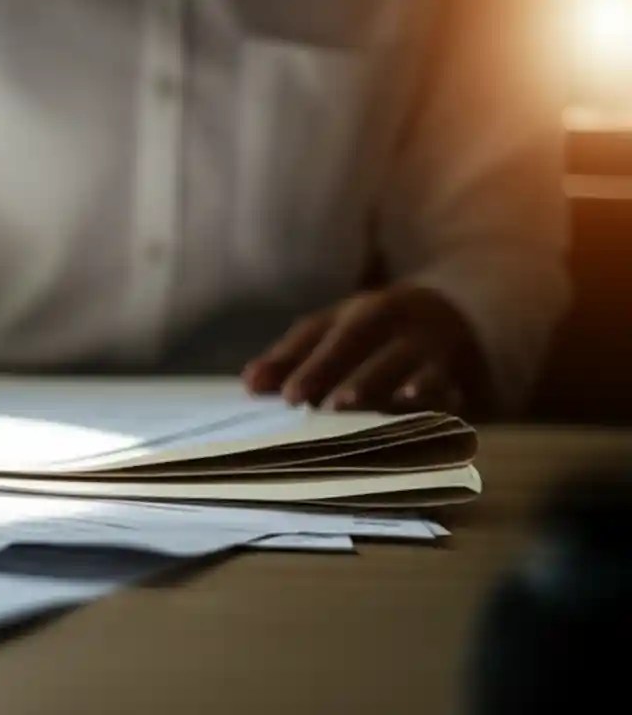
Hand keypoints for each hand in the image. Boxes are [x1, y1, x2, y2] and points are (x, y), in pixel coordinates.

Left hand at [241, 285, 486, 414]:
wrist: (464, 328)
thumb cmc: (384, 338)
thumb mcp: (342, 337)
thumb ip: (295, 359)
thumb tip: (250, 383)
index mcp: (361, 311)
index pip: (319, 331)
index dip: (291, 358)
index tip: (262, 390)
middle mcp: (395, 319)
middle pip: (356, 337)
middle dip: (324, 366)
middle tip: (295, 397)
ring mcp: (430, 342)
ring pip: (397, 359)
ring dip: (370, 380)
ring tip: (341, 403)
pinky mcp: (461, 371)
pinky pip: (443, 380)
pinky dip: (428, 389)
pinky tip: (409, 401)